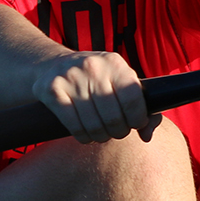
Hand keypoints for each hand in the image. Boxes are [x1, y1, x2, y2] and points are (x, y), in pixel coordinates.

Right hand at [31, 50, 159, 144]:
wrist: (52, 64)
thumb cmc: (96, 79)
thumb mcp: (119, 82)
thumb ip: (141, 106)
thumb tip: (147, 136)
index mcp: (115, 63)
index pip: (133, 99)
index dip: (138, 119)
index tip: (134, 123)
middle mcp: (93, 67)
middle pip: (114, 118)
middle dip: (119, 131)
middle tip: (116, 130)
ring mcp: (71, 78)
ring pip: (95, 126)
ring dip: (101, 136)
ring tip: (102, 133)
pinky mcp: (52, 91)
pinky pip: (75, 128)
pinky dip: (84, 137)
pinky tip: (86, 133)